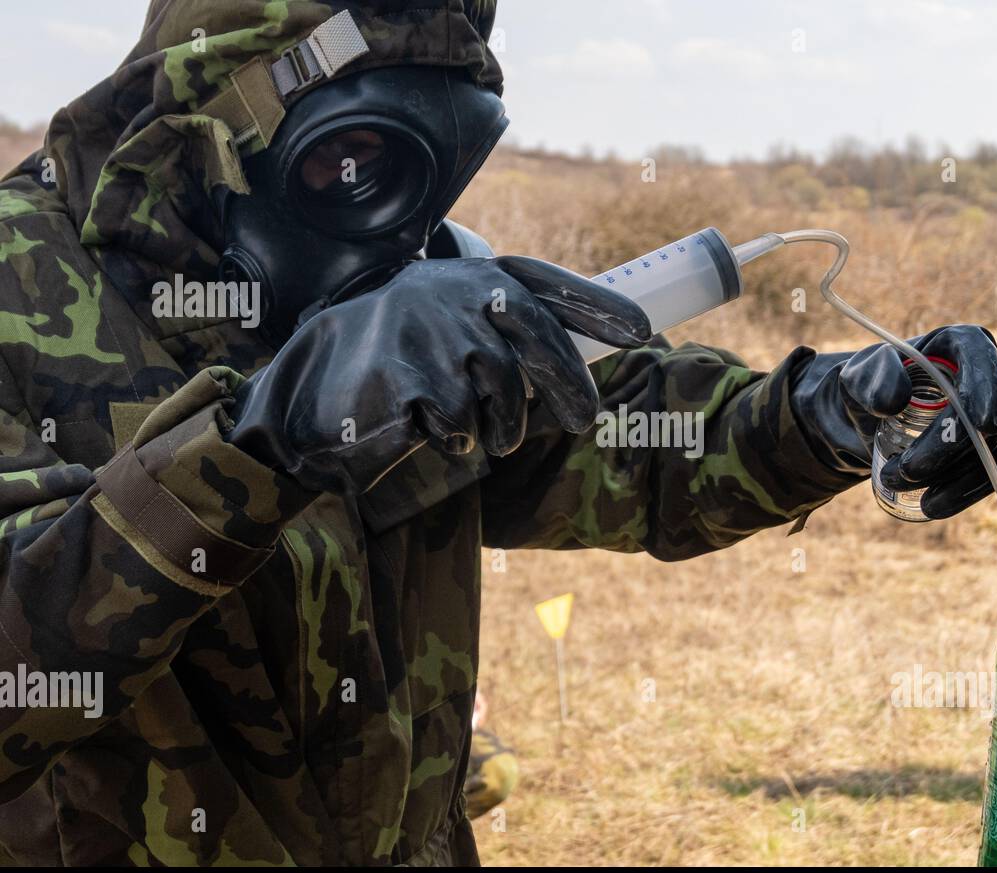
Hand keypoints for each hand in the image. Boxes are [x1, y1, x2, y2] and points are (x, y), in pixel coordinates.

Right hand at [226, 256, 651, 494]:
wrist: (317, 371)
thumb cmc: (407, 352)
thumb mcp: (458, 325)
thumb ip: (511, 335)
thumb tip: (579, 373)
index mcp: (473, 277)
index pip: (544, 285)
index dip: (596, 305)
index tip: (643, 331)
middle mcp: (454, 293)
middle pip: (536, 342)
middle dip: (568, 387)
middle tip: (585, 420)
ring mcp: (430, 331)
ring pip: (502, 394)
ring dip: (501, 427)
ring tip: (482, 432)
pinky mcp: (406, 375)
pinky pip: (461, 421)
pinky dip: (456, 436)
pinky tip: (430, 426)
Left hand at [791, 324, 996, 518]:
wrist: (870, 416)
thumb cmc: (871, 384)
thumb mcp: (860, 373)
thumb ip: (872, 378)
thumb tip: (895, 401)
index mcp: (966, 346)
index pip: (985, 367)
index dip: (987, 394)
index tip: (978, 423)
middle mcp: (989, 382)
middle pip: (986, 420)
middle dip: (945, 450)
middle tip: (901, 470)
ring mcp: (992, 420)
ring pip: (990, 456)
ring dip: (949, 480)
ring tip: (898, 486)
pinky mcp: (987, 454)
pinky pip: (988, 479)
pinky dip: (961, 496)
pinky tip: (930, 506)